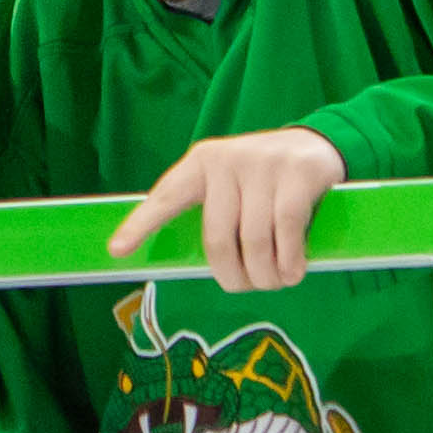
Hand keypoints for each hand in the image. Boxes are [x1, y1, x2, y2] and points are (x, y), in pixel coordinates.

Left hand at [119, 128, 349, 291]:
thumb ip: (212, 214)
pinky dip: (289, 261)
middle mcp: (227, 161)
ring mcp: (263, 165)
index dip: (140, 225)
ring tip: (273, 282)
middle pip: (217, 237)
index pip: (166, 197)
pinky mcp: (297, 174)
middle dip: (231, 275)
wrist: (316, 145)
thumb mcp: (229, 186)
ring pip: (253, 240)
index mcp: (200, 164)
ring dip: (264, 274)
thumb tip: (207, 268)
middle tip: (246, 286)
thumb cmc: (262, 180)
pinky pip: (287, 231)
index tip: (117, 251)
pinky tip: (292, 272)